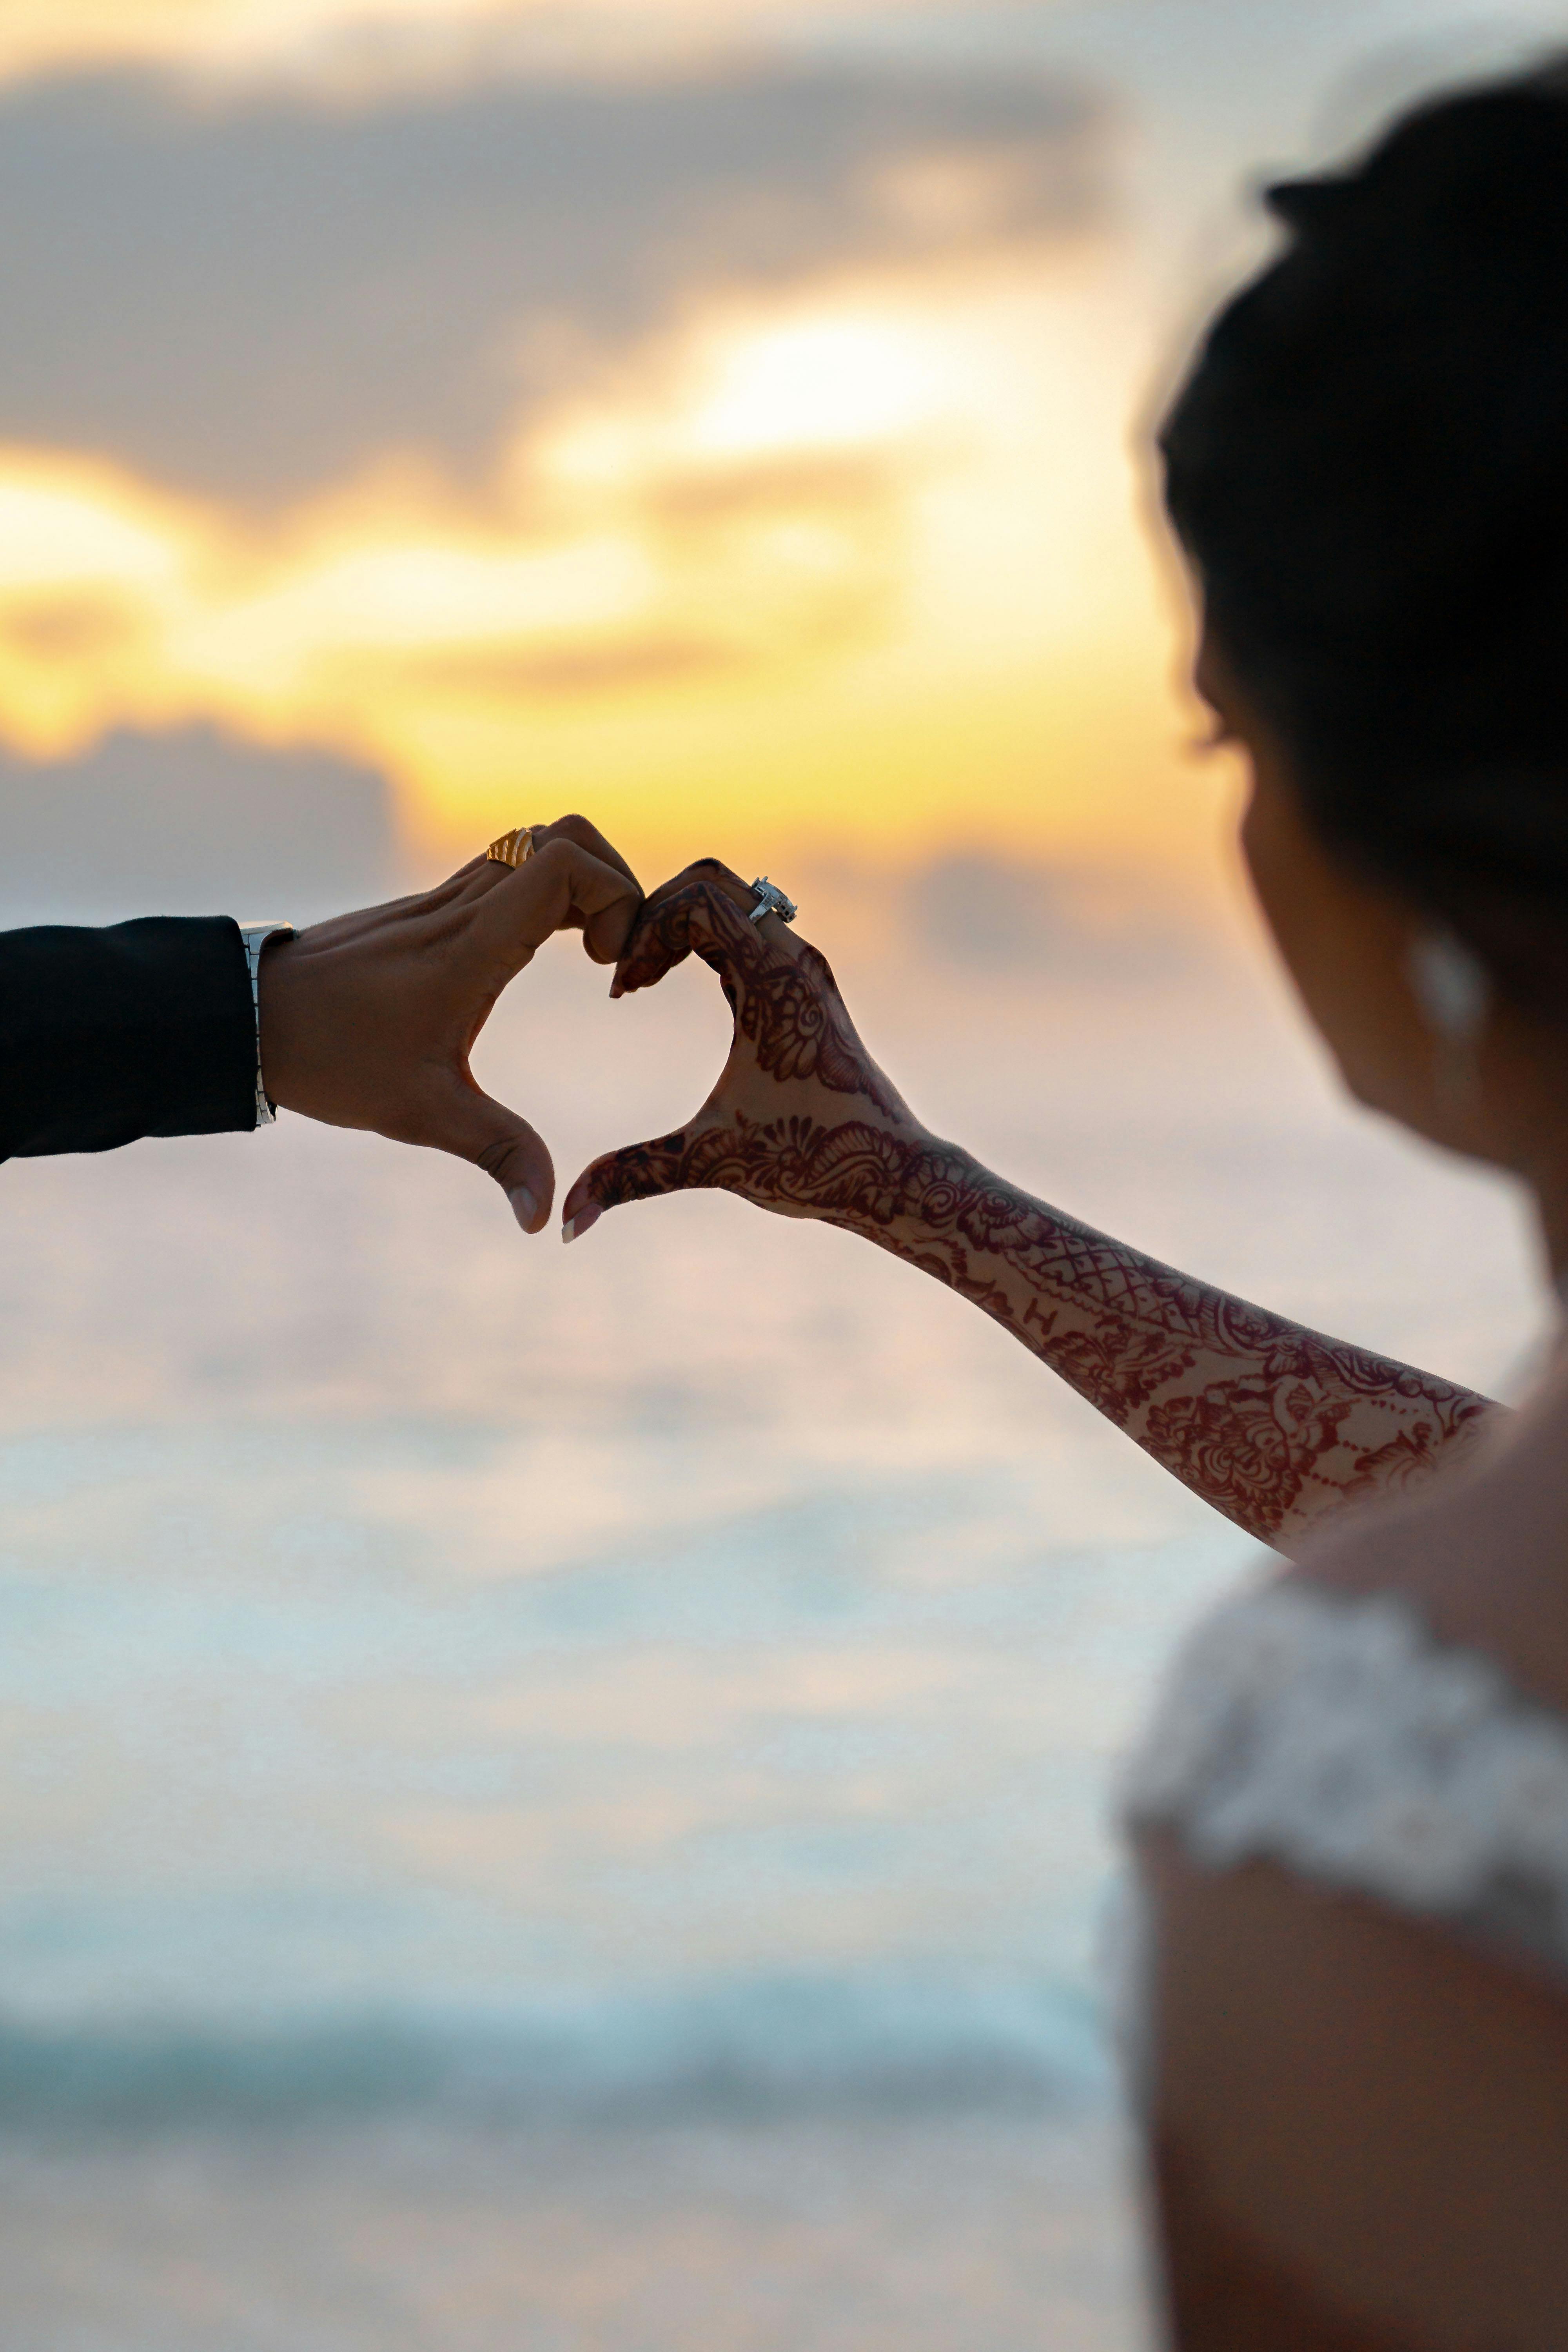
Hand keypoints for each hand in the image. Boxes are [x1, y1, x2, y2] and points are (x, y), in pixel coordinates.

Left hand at [258, 814, 640, 1232]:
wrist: (249, 1017)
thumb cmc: (332, 1059)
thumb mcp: (421, 1114)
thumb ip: (497, 1155)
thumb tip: (541, 1220)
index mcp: (470, 945)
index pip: (562, 860)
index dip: (613, 895)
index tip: (606, 965)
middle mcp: (461, 906)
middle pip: (563, 833)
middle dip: (613, 882)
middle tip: (609, 954)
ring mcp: (443, 899)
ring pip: (535, 840)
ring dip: (580, 886)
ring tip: (588, 953)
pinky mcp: (430, 907)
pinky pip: (508, 867)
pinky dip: (547, 893)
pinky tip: (545, 953)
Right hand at [561, 858, 923, 1241]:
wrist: (892, 1173)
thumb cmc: (812, 1161)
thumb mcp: (711, 1160)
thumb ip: (634, 1175)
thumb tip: (567, 1218)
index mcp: (774, 979)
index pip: (697, 897)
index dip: (645, 930)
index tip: (622, 990)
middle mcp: (794, 959)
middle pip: (710, 882)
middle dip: (654, 914)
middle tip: (624, 974)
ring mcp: (801, 969)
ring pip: (728, 901)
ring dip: (675, 926)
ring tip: (639, 980)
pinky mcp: (801, 985)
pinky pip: (741, 930)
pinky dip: (699, 941)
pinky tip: (667, 985)